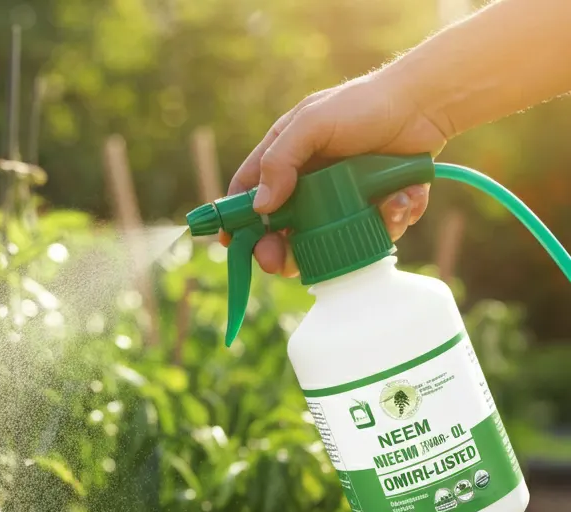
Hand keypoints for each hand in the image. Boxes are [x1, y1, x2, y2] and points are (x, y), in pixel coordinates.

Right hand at [221, 70, 447, 275]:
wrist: (425, 102)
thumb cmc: (365, 104)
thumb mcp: (314, 122)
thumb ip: (281, 159)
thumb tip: (260, 206)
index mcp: (286, 157)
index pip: (249, 192)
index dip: (237, 219)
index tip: (232, 243)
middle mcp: (308, 183)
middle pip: (280, 229)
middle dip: (280, 251)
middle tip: (282, 263)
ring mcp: (339, 200)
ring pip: (324, 240)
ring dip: (343, 240)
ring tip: (376, 215)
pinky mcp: (371, 209)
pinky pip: (369, 234)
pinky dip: (386, 224)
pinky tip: (399, 202)